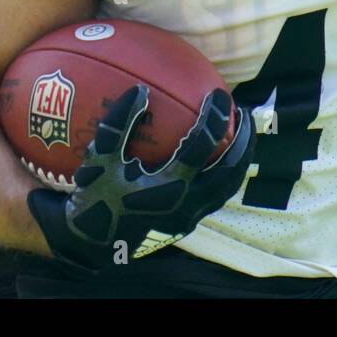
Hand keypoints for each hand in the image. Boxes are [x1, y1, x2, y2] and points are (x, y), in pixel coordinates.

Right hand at [27, 84, 254, 274]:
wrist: (91, 245)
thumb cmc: (93, 199)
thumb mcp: (100, 159)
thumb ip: (119, 124)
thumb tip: (139, 90)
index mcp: (170, 186)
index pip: (203, 145)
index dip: (215, 117)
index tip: (221, 94)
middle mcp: (188, 203)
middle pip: (231, 168)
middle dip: (244, 140)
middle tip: (246, 115)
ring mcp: (190, 216)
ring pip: (228, 186)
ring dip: (239, 159)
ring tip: (242, 136)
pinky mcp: (187, 224)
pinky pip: (216, 196)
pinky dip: (224, 175)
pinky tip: (219, 160)